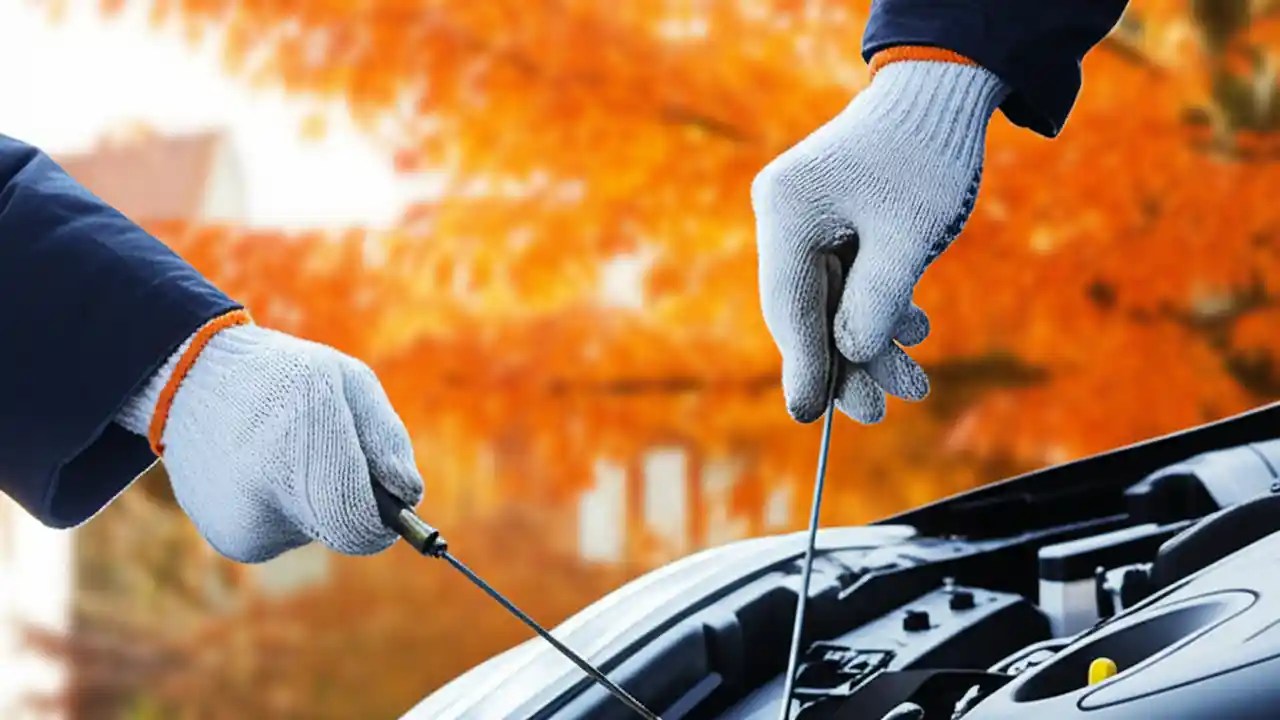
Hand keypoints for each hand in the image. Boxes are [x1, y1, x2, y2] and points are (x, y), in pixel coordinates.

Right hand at [117, 322, 422, 562]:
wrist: (191, 381)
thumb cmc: (286, 378)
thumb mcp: (347, 382)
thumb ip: (387, 439)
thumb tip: (409, 495)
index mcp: (301, 440)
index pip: (359, 523)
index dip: (384, 519)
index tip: (391, 502)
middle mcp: (264, 489)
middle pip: (342, 531)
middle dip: (355, 507)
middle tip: (339, 467)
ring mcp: (240, 520)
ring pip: (315, 533)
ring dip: (318, 504)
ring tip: (288, 457)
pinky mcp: (229, 538)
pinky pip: (286, 536)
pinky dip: (289, 511)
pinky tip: (264, 474)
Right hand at [751, 60, 1007, 422]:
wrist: (941, 92)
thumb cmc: (927, 156)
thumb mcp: (908, 239)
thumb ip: (876, 304)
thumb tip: (851, 360)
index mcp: (787, 211)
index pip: (789, 305)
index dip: (804, 365)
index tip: (810, 417)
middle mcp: (784, 215)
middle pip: (807, 308)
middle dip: (848, 360)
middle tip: (878, 410)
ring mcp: (805, 218)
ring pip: (830, 299)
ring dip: (871, 340)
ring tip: (914, 382)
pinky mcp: (830, 220)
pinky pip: (846, 278)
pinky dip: (877, 307)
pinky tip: (912, 332)